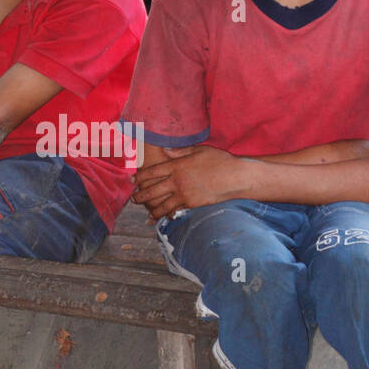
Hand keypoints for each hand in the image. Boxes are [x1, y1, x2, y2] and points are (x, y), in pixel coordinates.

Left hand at [133, 146, 255, 219]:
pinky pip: (175, 211)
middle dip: (140, 195)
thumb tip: (166, 150)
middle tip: (134, 198)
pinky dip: (166, 215)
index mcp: (177, 165)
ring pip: (161, 204)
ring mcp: (184, 194)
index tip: (132, 180)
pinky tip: (162, 218)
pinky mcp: (192, 205)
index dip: (139, 177)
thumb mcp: (199, 150)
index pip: (151, 172)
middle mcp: (177, 181)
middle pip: (151, 190)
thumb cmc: (220, 161)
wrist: (236, 177)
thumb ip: (181, 151)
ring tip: (145, 211)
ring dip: (151, 209)